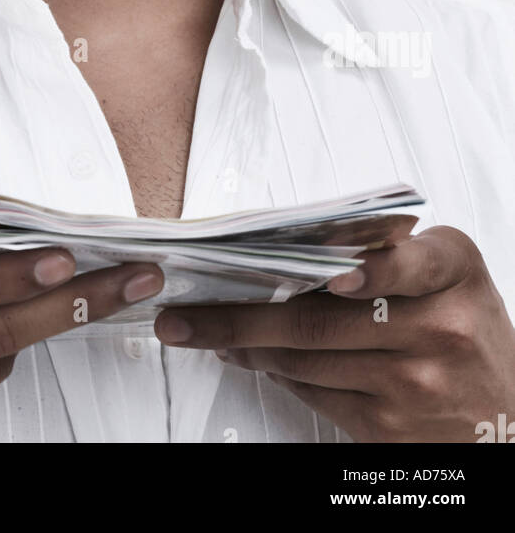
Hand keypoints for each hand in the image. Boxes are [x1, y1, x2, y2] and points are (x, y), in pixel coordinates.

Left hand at [153, 226, 514, 441]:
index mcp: (453, 271)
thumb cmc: (467, 328)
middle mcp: (438, 328)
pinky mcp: (390, 426)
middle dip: (240, 316)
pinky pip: (316, 393)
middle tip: (184, 313)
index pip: (405, 263)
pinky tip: (251, 358)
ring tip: (203, 331)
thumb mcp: (450, 274)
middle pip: (320, 320)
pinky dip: (275, 374)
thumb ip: (393, 248)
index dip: (364, 266)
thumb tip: (305, 241)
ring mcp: (413, 383)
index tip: (326, 268)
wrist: (506, 416)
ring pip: (305, 359)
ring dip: (244, 345)